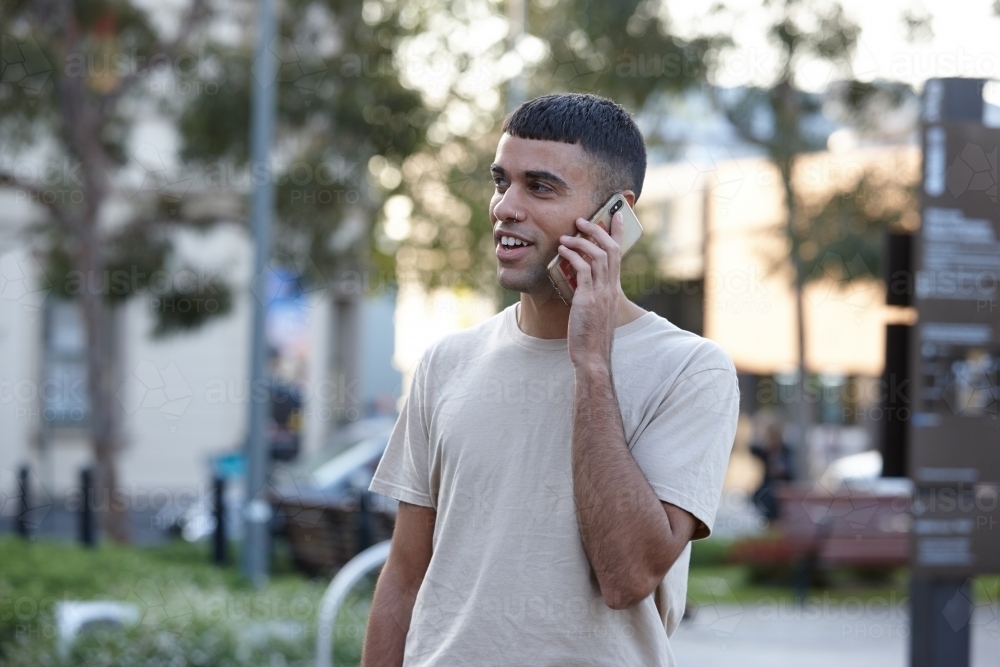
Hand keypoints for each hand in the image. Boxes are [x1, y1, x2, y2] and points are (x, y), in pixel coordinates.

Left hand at [557, 211, 622, 369]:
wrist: (593, 357)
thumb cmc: (591, 337)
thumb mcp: (594, 311)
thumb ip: (591, 294)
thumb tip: (579, 282)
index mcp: (613, 289)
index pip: (619, 254)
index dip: (619, 232)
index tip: (617, 214)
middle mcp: (610, 288)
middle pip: (611, 249)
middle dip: (598, 230)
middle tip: (583, 220)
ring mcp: (601, 293)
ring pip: (598, 255)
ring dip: (582, 241)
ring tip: (567, 235)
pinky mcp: (588, 299)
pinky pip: (583, 269)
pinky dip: (573, 256)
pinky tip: (562, 250)